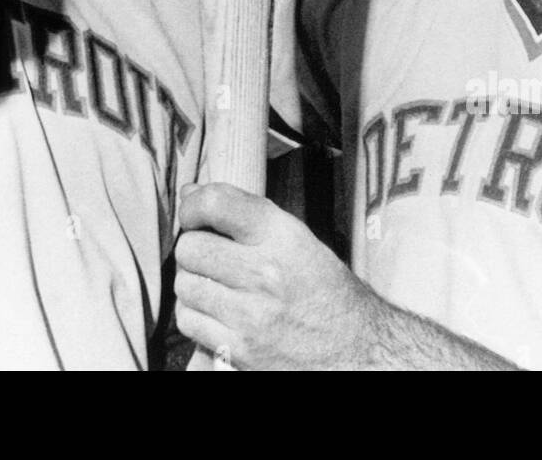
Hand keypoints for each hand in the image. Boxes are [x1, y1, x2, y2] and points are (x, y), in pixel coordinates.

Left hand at [174, 182, 371, 369]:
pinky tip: (218, 313)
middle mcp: (265, 272)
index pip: (216, 203)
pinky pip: (188, 321)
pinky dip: (195, 316)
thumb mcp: (296, 239)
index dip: (193, 206)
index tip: (193, 215)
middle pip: (190, 247)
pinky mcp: (239, 349)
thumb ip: (244, 212)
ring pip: (184, 285)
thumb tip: (190, 193)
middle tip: (210, 257)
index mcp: (282, 236)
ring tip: (216, 286)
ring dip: (193, 284)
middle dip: (194, 249)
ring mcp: (250, 314)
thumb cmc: (325, 291)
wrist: (356, 349)